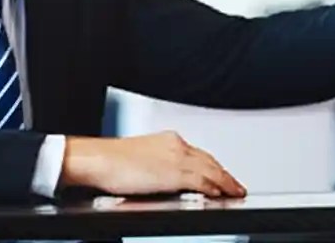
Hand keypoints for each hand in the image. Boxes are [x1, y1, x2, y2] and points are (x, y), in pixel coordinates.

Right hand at [60, 131, 246, 197]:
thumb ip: (159, 163)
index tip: (222, 173)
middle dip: (224, 173)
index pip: (200, 154)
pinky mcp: (174, 174)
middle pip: (210, 160)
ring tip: (235, 191)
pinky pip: (201, 181)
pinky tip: (219, 193)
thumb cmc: (111, 160)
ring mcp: (177, 159)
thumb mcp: (142, 157)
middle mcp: (177, 146)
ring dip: (225, 181)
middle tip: (236, 184)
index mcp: (170, 140)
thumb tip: (164, 175)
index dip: (214, 165)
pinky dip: (213, 187)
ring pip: (211, 170)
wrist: (98, 159)